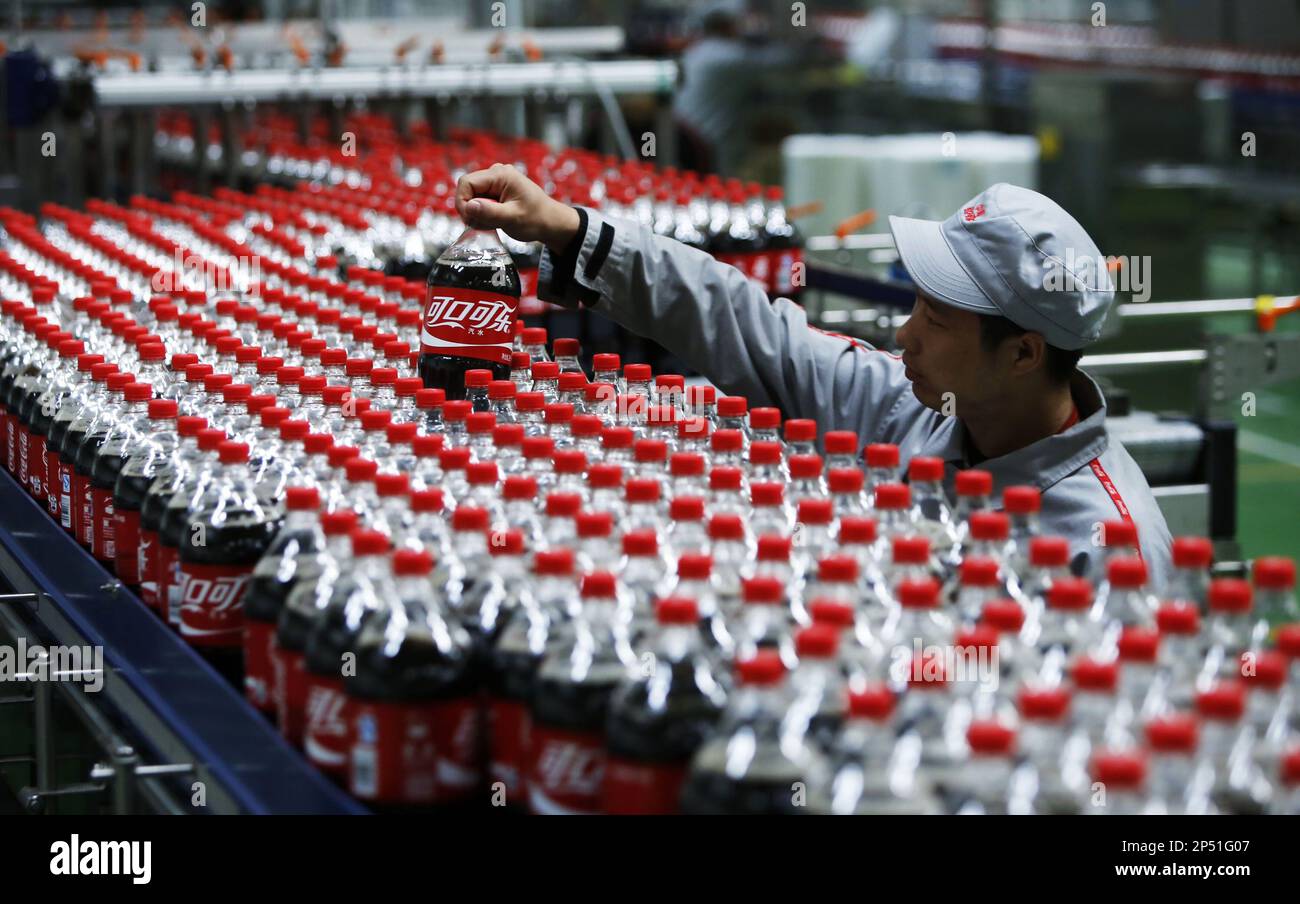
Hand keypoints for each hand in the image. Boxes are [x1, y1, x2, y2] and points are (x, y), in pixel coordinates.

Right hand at [455, 163, 580, 254]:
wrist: (551, 223)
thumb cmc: (537, 219)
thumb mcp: (513, 218)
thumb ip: (490, 213)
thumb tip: (468, 207)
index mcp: (501, 175)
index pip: (467, 182)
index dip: (462, 202)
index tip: (469, 220)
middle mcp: (497, 173)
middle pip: (468, 189)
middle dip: (470, 209)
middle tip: (482, 225)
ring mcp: (496, 182)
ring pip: (472, 196)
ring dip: (477, 213)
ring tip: (493, 224)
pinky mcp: (496, 191)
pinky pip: (480, 201)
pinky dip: (483, 213)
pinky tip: (494, 221)